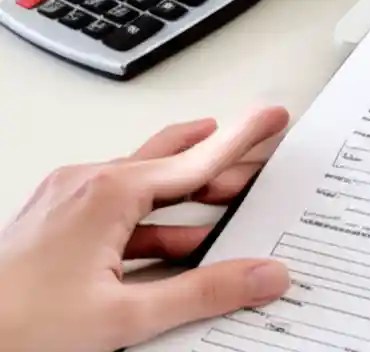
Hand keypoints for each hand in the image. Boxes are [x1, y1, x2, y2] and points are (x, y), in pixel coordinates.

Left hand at [0, 108, 292, 351]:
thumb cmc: (18, 327)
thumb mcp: (124, 315)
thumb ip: (203, 293)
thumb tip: (261, 276)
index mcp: (107, 194)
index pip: (194, 160)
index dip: (241, 138)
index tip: (269, 118)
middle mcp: (84, 186)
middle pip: (170, 163)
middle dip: (220, 159)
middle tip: (261, 152)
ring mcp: (66, 204)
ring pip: (143, 187)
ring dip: (188, 195)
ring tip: (231, 199)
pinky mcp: (54, 225)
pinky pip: (117, 210)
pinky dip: (154, 221)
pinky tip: (178, 241)